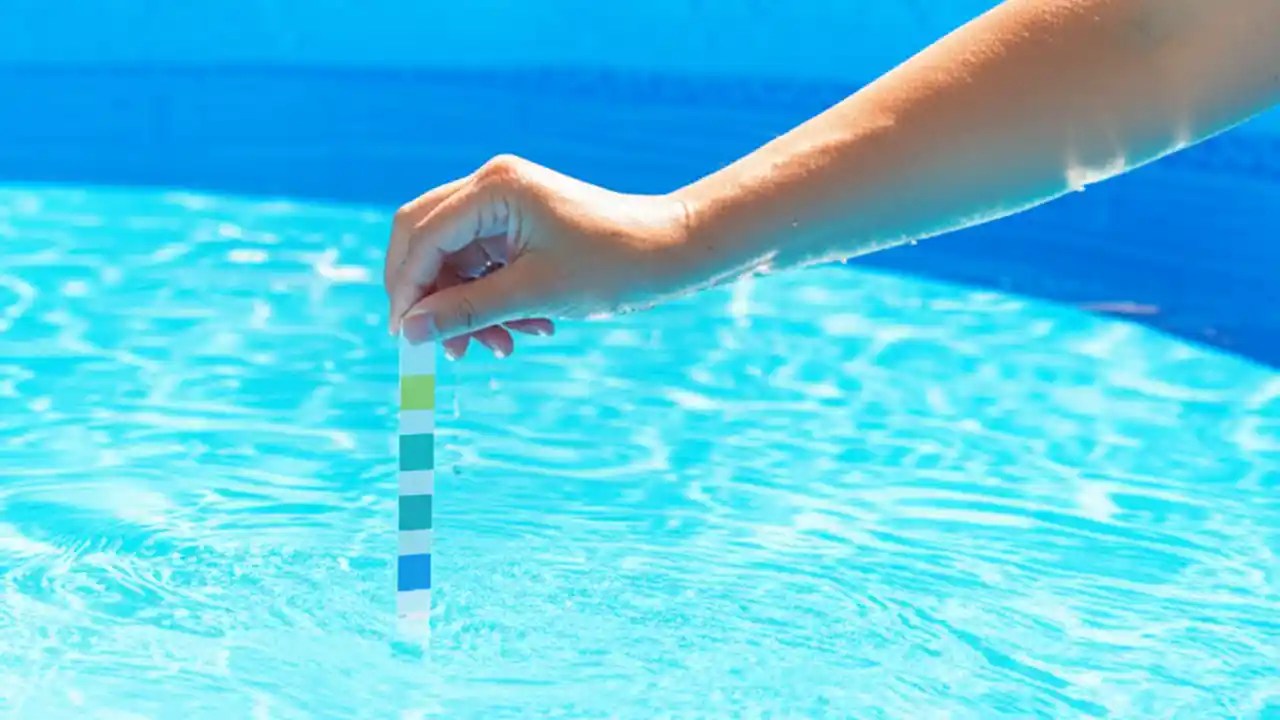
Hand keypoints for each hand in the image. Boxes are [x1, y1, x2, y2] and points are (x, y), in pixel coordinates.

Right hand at [385, 154, 691, 359]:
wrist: (672, 254)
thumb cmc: (612, 265)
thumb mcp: (533, 296)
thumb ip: (466, 312)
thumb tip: (408, 332)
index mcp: (493, 188)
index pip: (422, 236)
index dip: (407, 290)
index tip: (406, 340)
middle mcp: (492, 187)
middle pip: (427, 242)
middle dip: (431, 299)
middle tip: (442, 347)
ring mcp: (505, 207)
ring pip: (455, 261)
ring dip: (468, 308)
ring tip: (500, 347)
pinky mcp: (519, 228)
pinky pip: (484, 267)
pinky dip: (493, 302)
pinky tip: (523, 332)